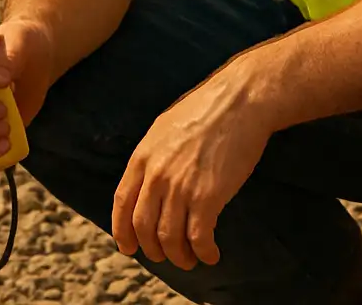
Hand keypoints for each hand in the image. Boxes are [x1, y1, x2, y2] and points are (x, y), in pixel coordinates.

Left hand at [111, 65, 272, 270]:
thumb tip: (149, 182)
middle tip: (165, 256)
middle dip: (153, 249)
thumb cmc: (207, 110)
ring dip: (179, 257)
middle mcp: (156, 175)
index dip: (122, 231)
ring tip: (190, 259)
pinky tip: (211, 254)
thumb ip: (153, 157)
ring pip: (169, 238)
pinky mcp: (208, 197)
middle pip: (143, 227)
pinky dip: (203, 253)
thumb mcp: (165, 128)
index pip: (122, 203)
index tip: (128, 247)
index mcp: (143, 157)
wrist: (240, 101)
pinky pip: (198, 238)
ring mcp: (181, 187)